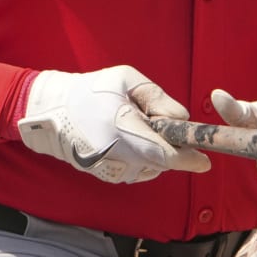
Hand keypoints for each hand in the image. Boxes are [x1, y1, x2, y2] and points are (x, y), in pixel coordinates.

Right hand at [16, 66, 209, 183]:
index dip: (188, 159)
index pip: (164, 154)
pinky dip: (141, 157)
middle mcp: (115, 156)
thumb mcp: (125, 80)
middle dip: (170, 147)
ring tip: (134, 126)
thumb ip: (157, 98)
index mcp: (121, 130)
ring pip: (150, 168)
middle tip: (157, 123)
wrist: (50, 113)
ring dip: (154, 152)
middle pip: (160, 163)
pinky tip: (127, 138)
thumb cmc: (90, 90)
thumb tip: (181, 118)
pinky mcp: (105, 176)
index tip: (205, 160)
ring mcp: (109, 170)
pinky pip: (137, 170)